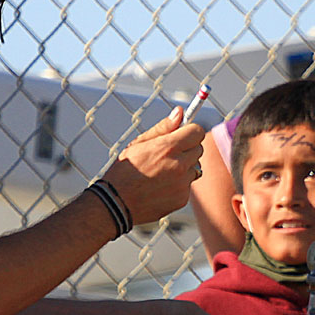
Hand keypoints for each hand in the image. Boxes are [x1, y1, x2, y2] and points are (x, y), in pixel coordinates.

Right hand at [102, 108, 204, 226]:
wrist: (116, 203)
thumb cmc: (125, 170)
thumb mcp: (139, 143)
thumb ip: (163, 127)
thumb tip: (179, 111)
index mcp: (168, 147)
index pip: (197, 132)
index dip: (190, 132)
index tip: (183, 134)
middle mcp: (179, 165)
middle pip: (198, 149)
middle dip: (187, 149)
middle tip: (168, 154)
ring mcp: (182, 183)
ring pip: (194, 168)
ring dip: (184, 168)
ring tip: (162, 173)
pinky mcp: (182, 198)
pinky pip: (187, 186)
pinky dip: (178, 185)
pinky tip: (160, 187)